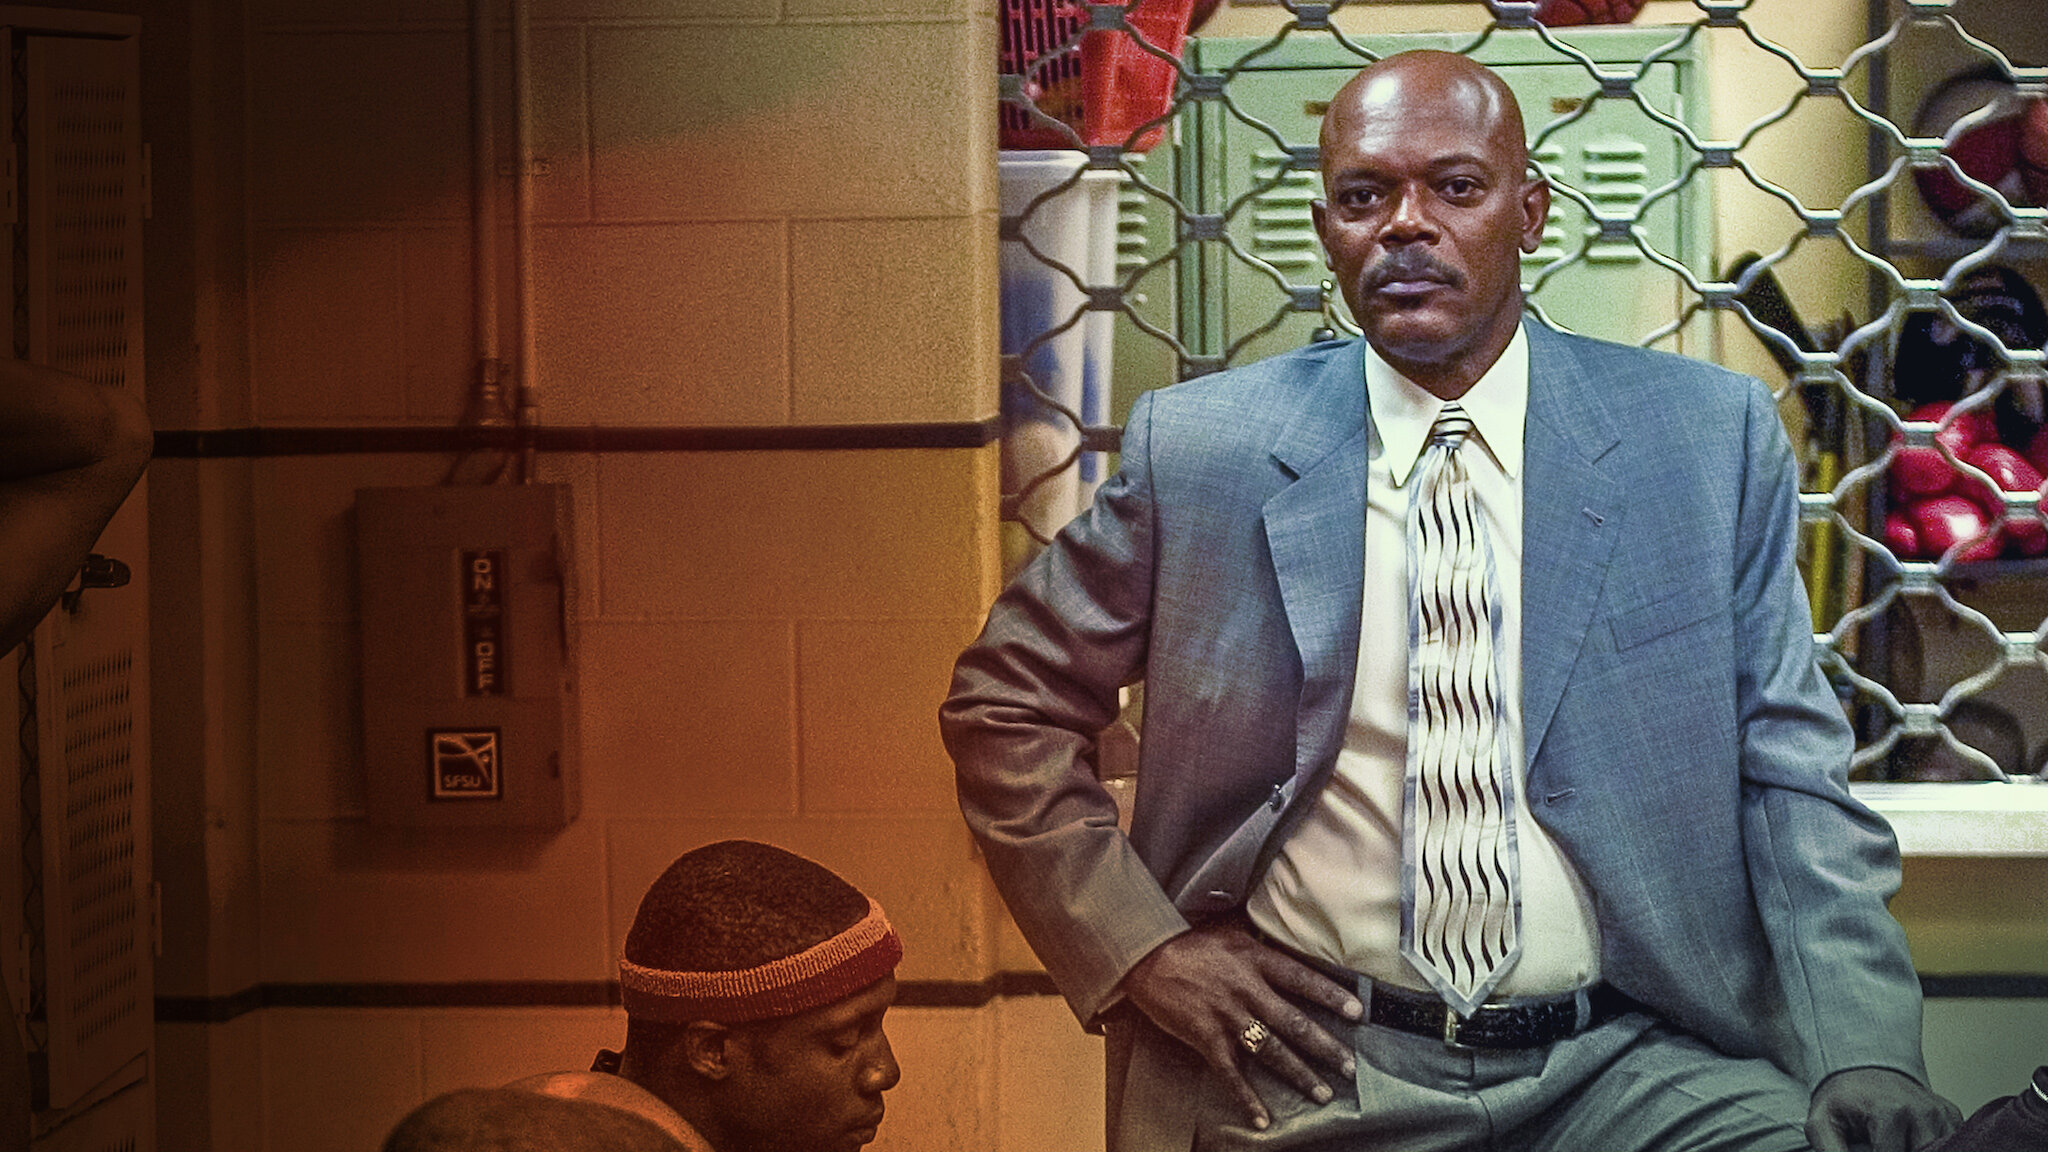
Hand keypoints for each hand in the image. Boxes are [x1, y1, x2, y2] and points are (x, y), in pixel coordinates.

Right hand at [1116, 923, 1362, 1130]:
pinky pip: (1230, 1073)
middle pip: (1294, 1023)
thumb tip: (1285, 935)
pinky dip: (1246, 1098)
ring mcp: (1226, 1016)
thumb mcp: (1229, 931)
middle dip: (1325, 1047)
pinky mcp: (1205, 1037)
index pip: (1302, 979)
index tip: (1358, 1012)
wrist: (1145, 956)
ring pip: (1270, 1050)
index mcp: (1255, 960)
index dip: (1331, 996)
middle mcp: (1246, 989)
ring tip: (1321, 1093)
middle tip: (1349, 1067)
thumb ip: (1259, 940)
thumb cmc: (1188, 942)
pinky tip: (1262, 1118)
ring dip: (1298, 1074)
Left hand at [1806, 1066, 1960, 1151]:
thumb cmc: (1841, 1099)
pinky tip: (1910, 1142)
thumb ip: (1831, 1151)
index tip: (1866, 1151)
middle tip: (1878, 1144)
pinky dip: (1932, 1148)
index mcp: (1891, 1112)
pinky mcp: (1951, 1116)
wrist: (1860, 1069)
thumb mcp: (1821, 1124)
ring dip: (1916, 1151)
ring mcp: (1941, 1113)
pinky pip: (1951, 1145)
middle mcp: (1923, 1111)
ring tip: (1891, 1143)